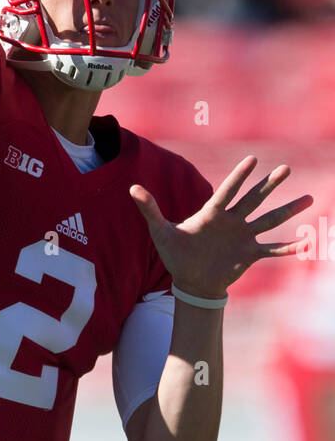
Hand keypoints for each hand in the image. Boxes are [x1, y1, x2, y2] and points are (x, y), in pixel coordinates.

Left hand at [129, 157, 312, 298]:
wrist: (190, 280)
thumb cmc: (175, 254)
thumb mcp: (160, 232)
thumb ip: (150, 210)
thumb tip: (132, 188)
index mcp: (212, 213)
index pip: (227, 191)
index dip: (239, 176)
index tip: (253, 159)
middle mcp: (231, 221)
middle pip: (253, 200)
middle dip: (269, 185)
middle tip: (286, 168)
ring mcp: (242, 237)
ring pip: (268, 220)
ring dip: (288, 210)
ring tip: (308, 198)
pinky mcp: (248, 255)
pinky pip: (271, 250)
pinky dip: (287, 248)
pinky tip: (306, 243)